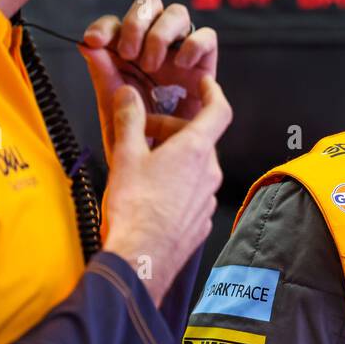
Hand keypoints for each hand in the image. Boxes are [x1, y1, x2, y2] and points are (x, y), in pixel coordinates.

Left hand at [79, 0, 219, 164]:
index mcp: (125, 54)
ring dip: (161, 34)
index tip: (95, 41)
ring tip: (152, 65)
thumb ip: (103, 74)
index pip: (116, 22)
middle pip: (150, 4)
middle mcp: (153, 47)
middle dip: (136, 23)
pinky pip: (207, 37)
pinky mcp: (204, 64)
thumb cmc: (137, 141)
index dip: (105, 25)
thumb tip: (87, 44)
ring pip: (177, 13)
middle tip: (128, 53)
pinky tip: (181, 65)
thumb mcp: (113, 108)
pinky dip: (193, 44)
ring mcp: (180, 52)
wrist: (164, 168)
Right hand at [102, 76, 231, 303]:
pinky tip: (151, 196)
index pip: (219, 110)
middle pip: (198, 139)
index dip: (213, 92)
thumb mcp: (125, 156)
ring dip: (173, 161)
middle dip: (171, 132)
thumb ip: (128, 119)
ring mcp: (208, 198)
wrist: (141, 260)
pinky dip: (176, 186)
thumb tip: (127, 94)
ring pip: (195, 167)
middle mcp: (210, 172)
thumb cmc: (134, 209)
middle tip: (141, 136)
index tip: (204, 83)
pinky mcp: (201, 221)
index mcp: (196, 150)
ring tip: (142, 169)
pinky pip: (192, 193)